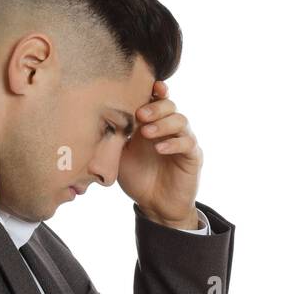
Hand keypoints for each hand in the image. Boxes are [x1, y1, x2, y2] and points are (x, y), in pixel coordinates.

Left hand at [117, 78, 202, 227]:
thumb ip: (117, 136)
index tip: (146, 86)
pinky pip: (188, 143)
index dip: (155, 90)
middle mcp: (169, 129)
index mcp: (152, 124)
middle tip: (140, 115)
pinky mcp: (193, 157)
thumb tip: (99, 117)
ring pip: (181, 120)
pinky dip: (173, 143)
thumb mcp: (120, 155)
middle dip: (155, 107)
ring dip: (163, 124)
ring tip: (146, 134)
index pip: (157, 100)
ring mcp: (183, 141)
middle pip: (170, 105)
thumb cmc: (138, 179)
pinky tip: (159, 149)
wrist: (155, 206)